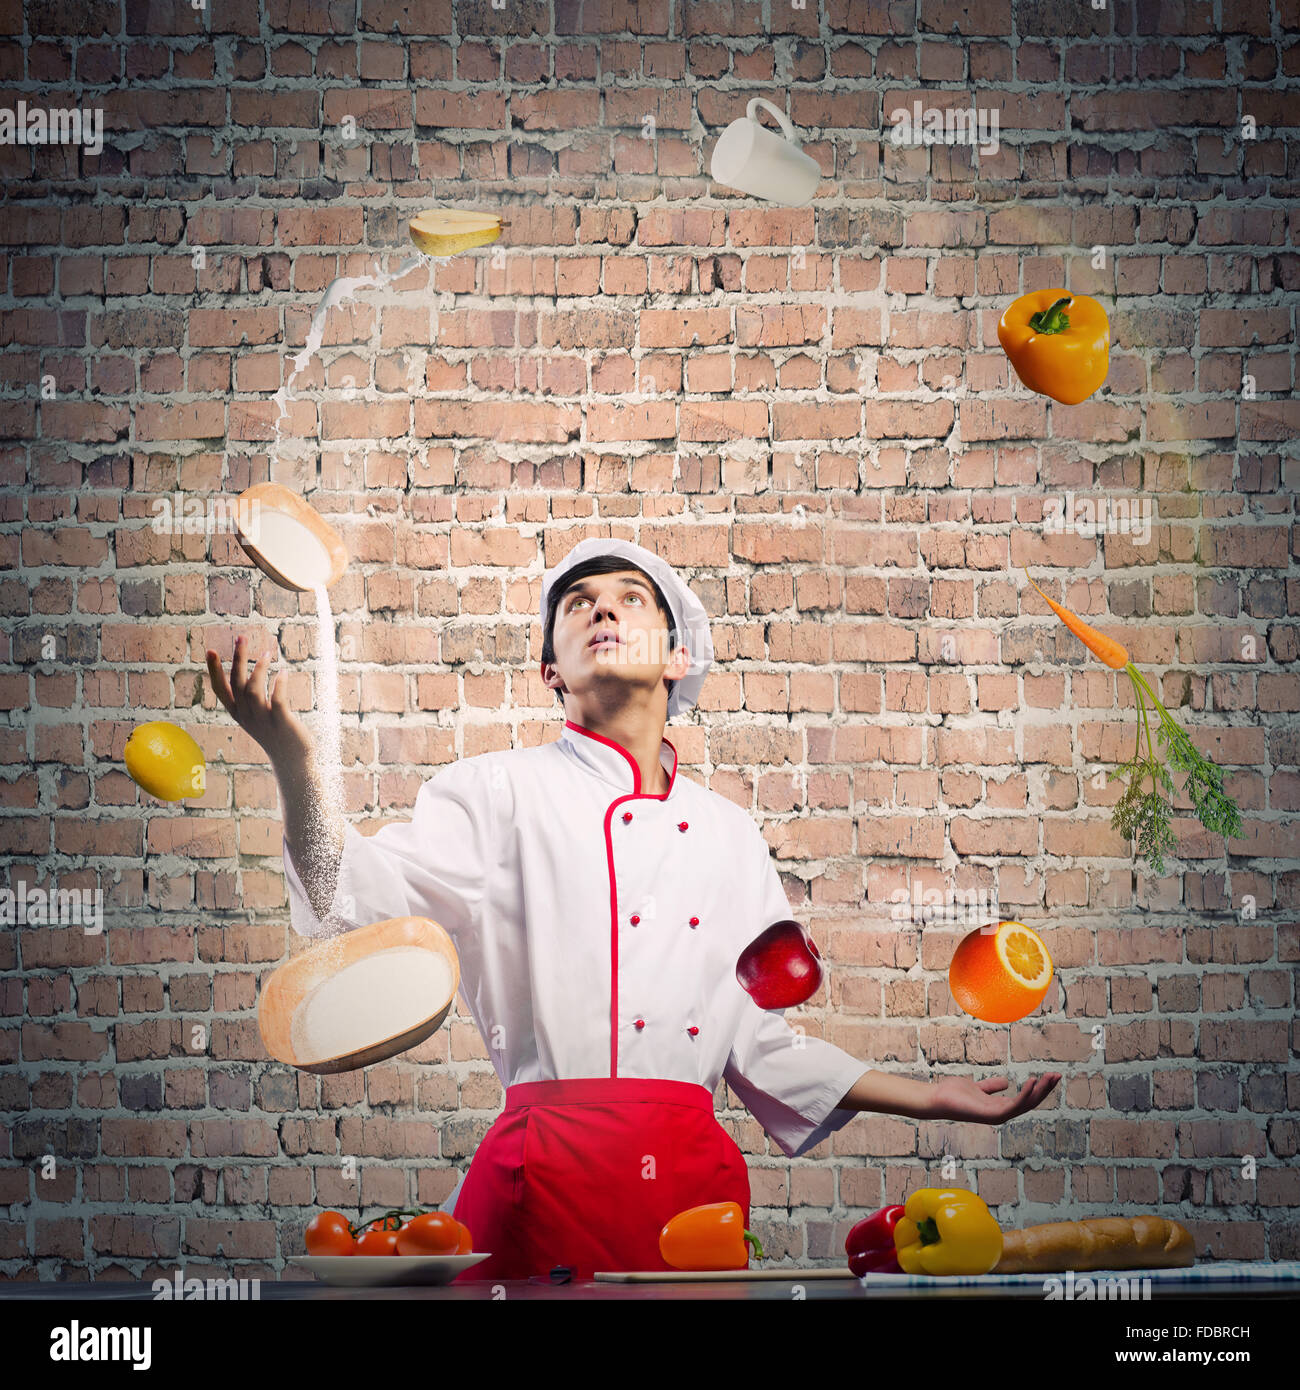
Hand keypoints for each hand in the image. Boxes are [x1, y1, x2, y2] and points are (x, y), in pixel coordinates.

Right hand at [206, 634, 312, 769]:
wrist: (293, 761)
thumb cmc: (276, 734)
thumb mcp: (257, 715)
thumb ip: (251, 697)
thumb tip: (251, 672)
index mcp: (238, 713)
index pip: (220, 690)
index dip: (214, 670)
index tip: (209, 650)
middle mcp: (247, 717)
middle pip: (236, 684)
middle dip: (237, 660)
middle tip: (241, 637)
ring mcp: (264, 721)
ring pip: (253, 691)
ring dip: (258, 670)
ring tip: (266, 653)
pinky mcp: (282, 723)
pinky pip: (277, 701)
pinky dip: (278, 685)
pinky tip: (283, 672)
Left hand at [927, 1073, 1060, 1123]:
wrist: (937, 1098)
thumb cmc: (954, 1094)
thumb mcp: (978, 1087)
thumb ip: (992, 1086)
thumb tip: (1006, 1082)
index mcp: (1000, 1107)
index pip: (1025, 1099)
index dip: (1039, 1089)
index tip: (1051, 1076)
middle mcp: (1001, 1113)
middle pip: (1030, 1103)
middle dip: (1045, 1090)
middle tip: (1058, 1076)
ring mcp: (997, 1116)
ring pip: (1025, 1105)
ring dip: (1039, 1091)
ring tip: (1049, 1077)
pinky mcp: (991, 1115)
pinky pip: (1013, 1106)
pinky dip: (1024, 1094)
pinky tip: (1032, 1082)